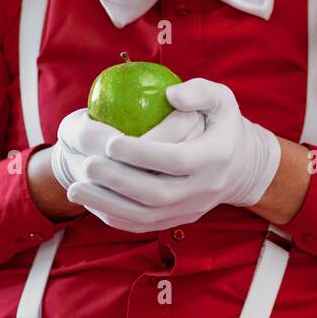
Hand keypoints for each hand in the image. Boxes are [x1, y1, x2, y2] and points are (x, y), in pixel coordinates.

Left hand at [61, 79, 280, 232]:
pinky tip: (91, 201)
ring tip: (76, 188)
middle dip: (118, 181)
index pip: (176, 160)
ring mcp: (191, 209)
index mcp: (216, 156)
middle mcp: (205, 189)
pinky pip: (143, 226)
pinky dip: (114, 216)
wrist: (241, 167)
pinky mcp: (178, 221)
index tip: (110, 142)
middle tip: (86, 165)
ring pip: (146, 216)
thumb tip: (170, 95)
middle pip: (157, 194)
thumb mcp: (222, 99)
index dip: (142, 154)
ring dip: (108, 204)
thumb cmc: (222, 125)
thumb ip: (199, 91)